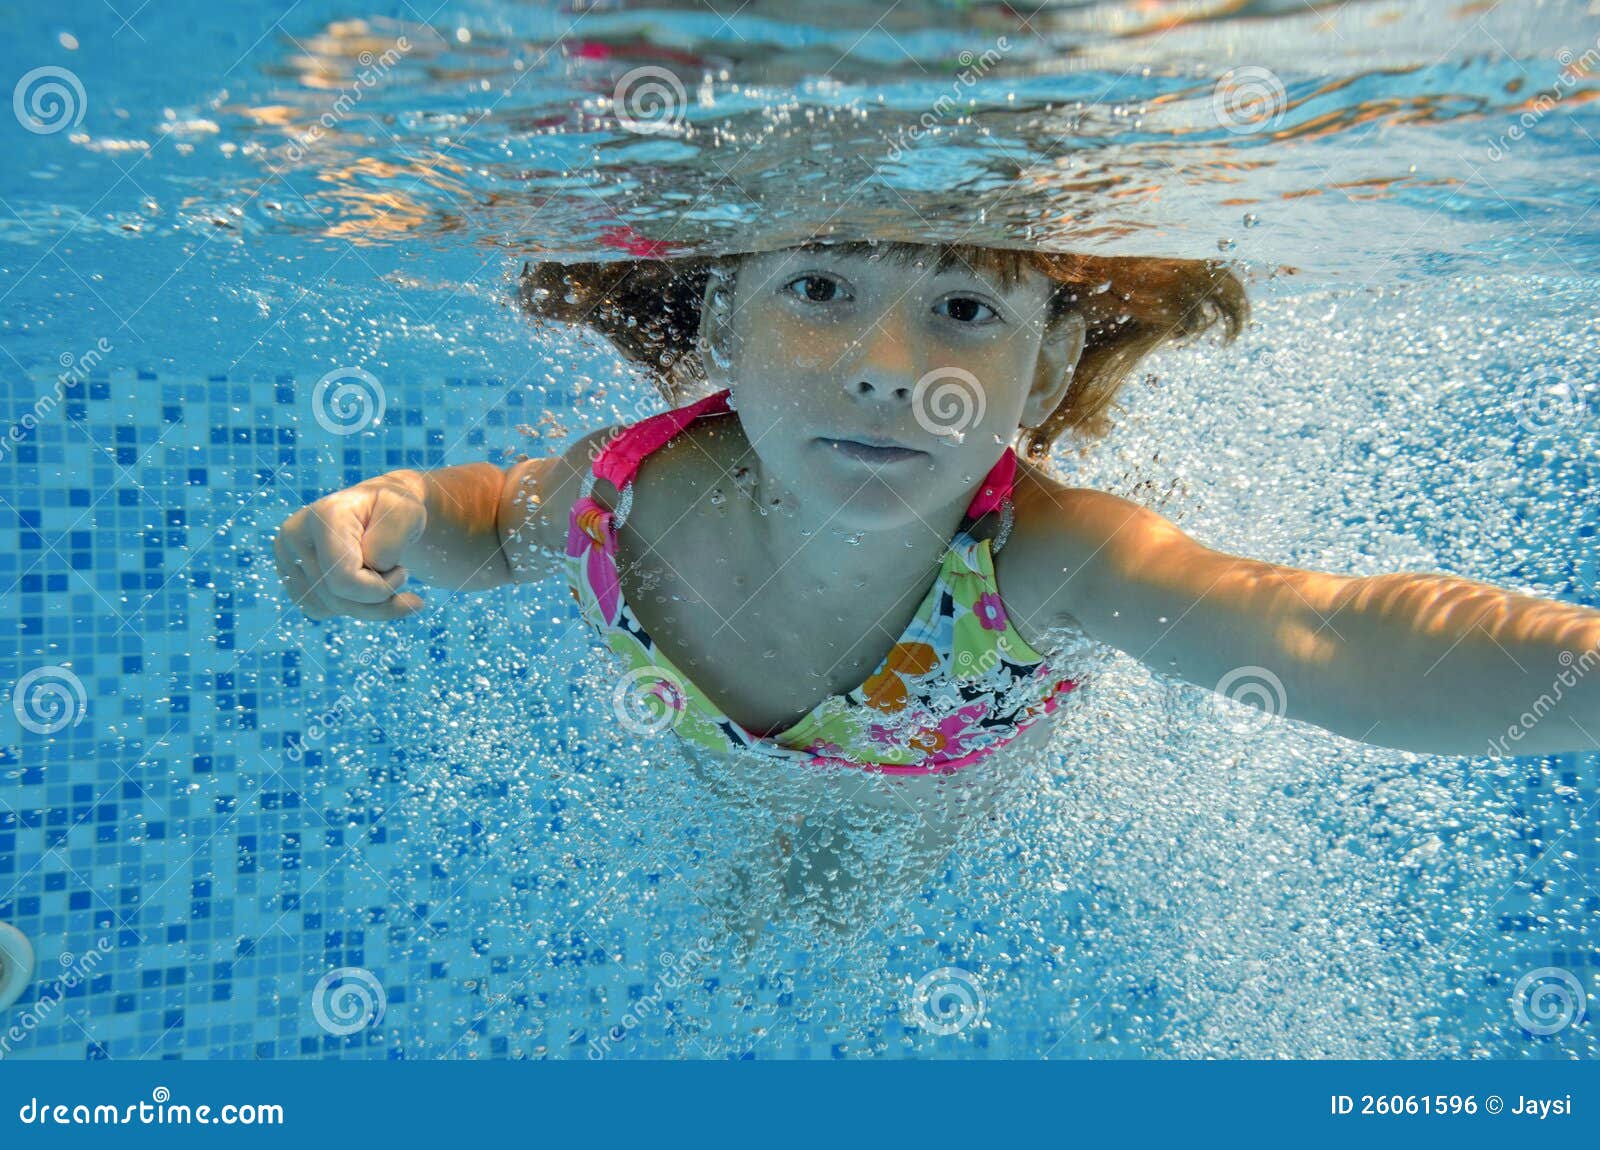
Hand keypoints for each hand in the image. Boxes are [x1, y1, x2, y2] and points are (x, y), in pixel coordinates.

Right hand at [274, 478, 426, 620]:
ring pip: (328, 607)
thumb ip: (394, 536)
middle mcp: (295, 535)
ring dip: (367, 604)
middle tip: (398, 574)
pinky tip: (363, 582)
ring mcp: (287, 557)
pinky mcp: (289, 574)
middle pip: (337, 598)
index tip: (402, 571)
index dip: (381, 588)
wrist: (380, 509)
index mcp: (324, 516)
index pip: (344, 580)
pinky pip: (321, 610)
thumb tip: (370, 564)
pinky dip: (349, 605)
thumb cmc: (396, 510)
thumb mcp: (409, 511)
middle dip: (378, 597)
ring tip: (383, 575)